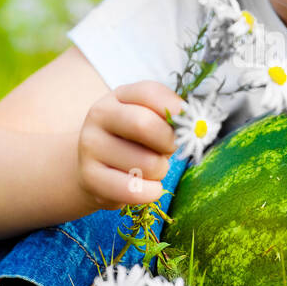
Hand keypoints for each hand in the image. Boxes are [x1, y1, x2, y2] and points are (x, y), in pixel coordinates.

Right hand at [76, 79, 184, 210]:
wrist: (93, 167)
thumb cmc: (133, 141)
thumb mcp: (149, 120)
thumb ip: (170, 117)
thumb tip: (196, 126)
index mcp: (119, 96)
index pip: (150, 93)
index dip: (176, 110)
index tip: (186, 124)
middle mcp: (99, 114)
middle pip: (145, 125)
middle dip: (168, 143)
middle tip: (168, 150)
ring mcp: (90, 145)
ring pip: (147, 163)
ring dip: (160, 171)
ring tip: (149, 169)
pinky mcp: (89, 177)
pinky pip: (133, 190)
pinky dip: (150, 192)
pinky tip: (148, 188)